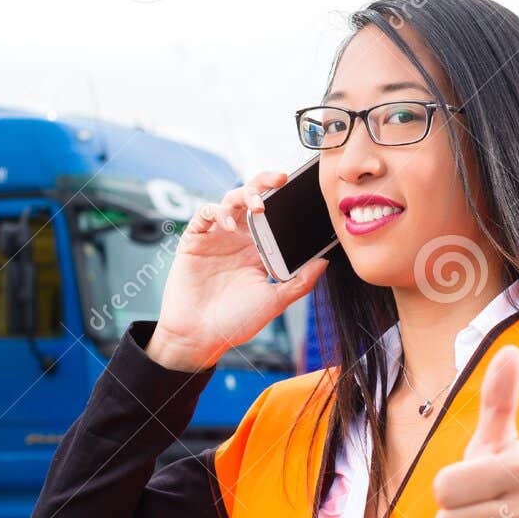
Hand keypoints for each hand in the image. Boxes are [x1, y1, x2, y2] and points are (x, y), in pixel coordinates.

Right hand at [149, 169, 329, 369]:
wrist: (199, 338)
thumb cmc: (236, 323)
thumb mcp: (274, 301)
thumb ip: (300, 282)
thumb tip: (324, 261)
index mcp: (258, 250)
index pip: (274, 216)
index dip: (284, 200)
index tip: (302, 191)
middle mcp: (237, 239)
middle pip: (252, 199)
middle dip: (265, 183)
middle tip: (280, 179)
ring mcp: (215, 238)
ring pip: (229, 200)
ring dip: (244, 195)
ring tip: (258, 204)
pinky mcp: (194, 240)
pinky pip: (204, 214)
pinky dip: (217, 212)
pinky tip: (228, 223)